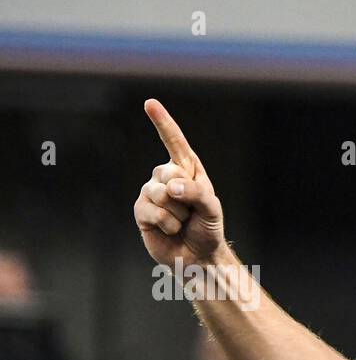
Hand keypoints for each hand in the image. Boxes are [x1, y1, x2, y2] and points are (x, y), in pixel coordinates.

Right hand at [134, 99, 225, 267]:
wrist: (198, 256)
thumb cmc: (207, 228)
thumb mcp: (211, 208)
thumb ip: (196, 192)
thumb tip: (170, 186)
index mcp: (186, 170)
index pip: (174, 142)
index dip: (162, 123)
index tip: (150, 103)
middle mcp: (166, 177)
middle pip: (167, 173)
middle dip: (185, 197)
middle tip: (192, 213)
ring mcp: (151, 193)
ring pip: (160, 195)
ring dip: (178, 214)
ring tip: (182, 222)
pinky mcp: (141, 211)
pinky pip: (152, 212)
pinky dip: (167, 224)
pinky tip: (170, 230)